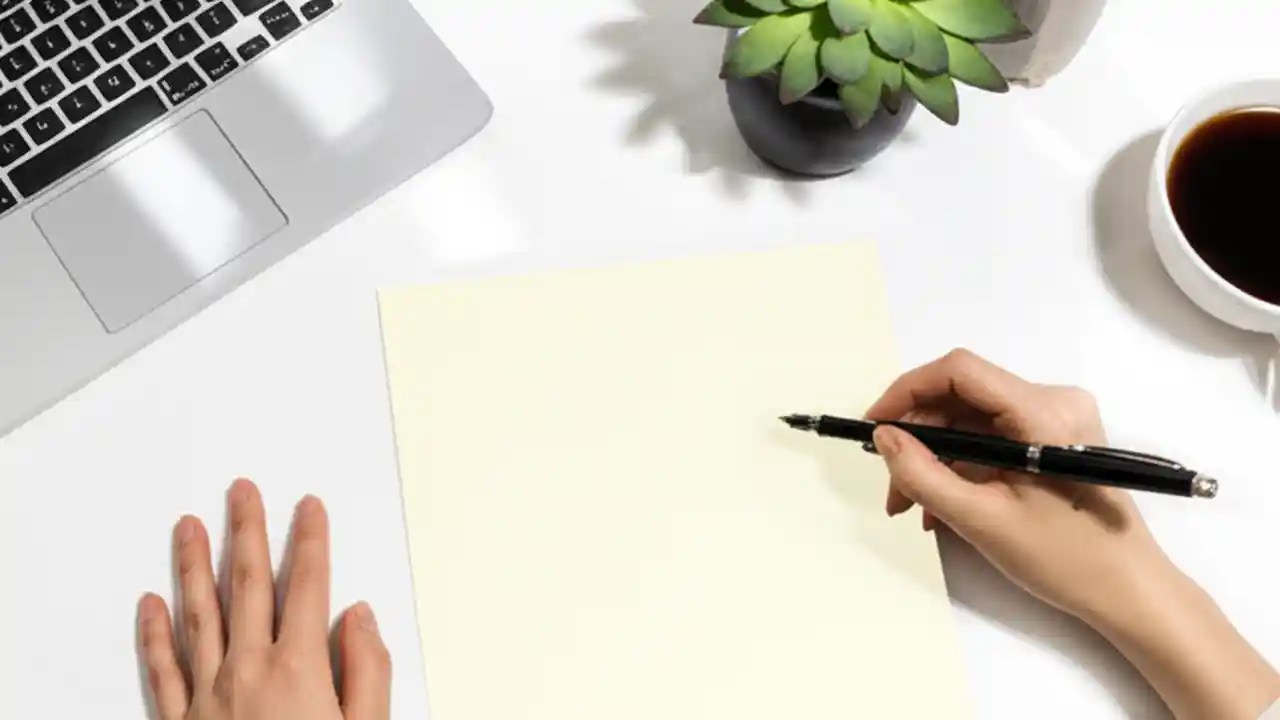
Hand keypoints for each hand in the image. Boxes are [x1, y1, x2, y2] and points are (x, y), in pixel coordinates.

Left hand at [138, 479, 391, 719]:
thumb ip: (368, 672)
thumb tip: (359, 618)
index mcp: (298, 670)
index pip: (307, 586)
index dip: (310, 541)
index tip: (309, 509)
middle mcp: (248, 673)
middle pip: (248, 585)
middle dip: (246, 531)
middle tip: (240, 492)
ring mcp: (208, 697)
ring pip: (200, 616)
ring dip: (195, 566)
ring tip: (189, 528)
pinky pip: (163, 669)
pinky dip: (155, 633)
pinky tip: (152, 604)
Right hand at [865, 348, 1164, 622]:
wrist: (1128, 590)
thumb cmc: (1064, 557)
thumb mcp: (982, 519)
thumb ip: (924, 474)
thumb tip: (884, 437)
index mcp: (1043, 411)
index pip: (959, 371)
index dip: (907, 390)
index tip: (874, 427)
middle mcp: (1053, 400)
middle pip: (962, 398)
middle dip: (918, 439)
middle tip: (893, 488)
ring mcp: (1057, 418)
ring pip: (972, 421)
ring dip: (936, 459)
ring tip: (913, 506)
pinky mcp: (1055, 438)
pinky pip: (992, 438)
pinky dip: (962, 466)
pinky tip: (943, 504)